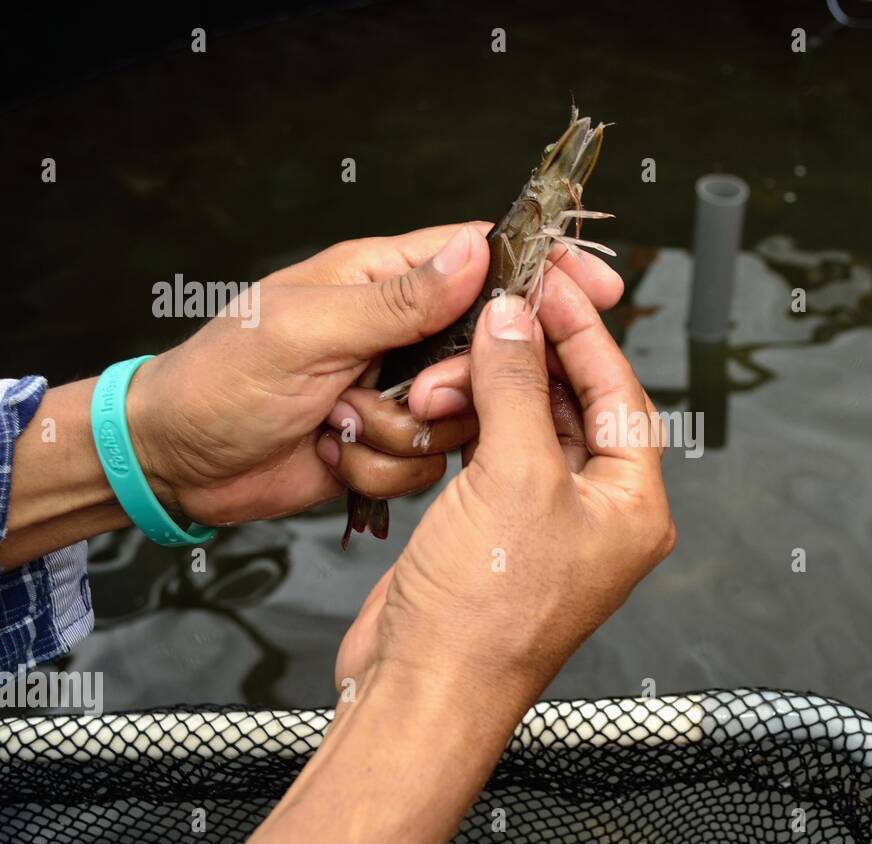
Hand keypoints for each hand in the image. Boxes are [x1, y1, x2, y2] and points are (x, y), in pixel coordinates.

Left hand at [125, 223, 622, 525]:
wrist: (179, 465)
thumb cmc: (222, 379)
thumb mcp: (309, 329)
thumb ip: (398, 298)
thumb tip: (475, 252)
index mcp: (383, 279)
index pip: (483, 258)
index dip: (541, 272)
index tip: (597, 290)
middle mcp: (401, 333)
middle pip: (487, 353)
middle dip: (455, 387)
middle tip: (414, 394)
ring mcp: (400, 392)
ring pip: (464, 418)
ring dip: (404, 432)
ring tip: (342, 423)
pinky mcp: (391, 444)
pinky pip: (430, 461)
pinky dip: (384, 467)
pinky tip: (336, 454)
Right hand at [335, 262, 673, 701]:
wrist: (420, 691)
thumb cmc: (485, 615)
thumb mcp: (513, 479)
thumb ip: (516, 387)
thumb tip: (514, 320)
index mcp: (633, 507)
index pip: (619, 395)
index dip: (584, 334)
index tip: (550, 285)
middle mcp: (598, 515)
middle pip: (573, 406)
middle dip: (529, 359)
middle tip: (496, 310)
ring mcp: (544, 524)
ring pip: (526, 427)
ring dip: (489, 391)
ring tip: (448, 369)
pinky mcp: (495, 531)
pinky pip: (490, 455)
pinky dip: (467, 423)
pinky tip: (442, 400)